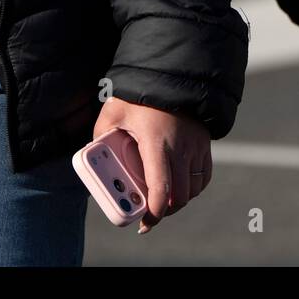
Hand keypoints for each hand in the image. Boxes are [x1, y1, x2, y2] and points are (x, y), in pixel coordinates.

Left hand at [93, 97, 211, 233]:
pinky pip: (202, 177)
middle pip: (179, 196)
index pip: (161, 188)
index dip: (154, 212)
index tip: (144, 222)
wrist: (173, 76)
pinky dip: (192, 188)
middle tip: (148, 215)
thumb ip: (101, 135)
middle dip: (164, 211)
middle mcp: (181, 148)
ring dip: (178, 200)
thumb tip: (93, 157)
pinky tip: (178, 188)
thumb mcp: (114, 112)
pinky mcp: (204, 145)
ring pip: (193, 189)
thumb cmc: (139, 96)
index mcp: (156, 142)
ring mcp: (196, 147)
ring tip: (161, 202)